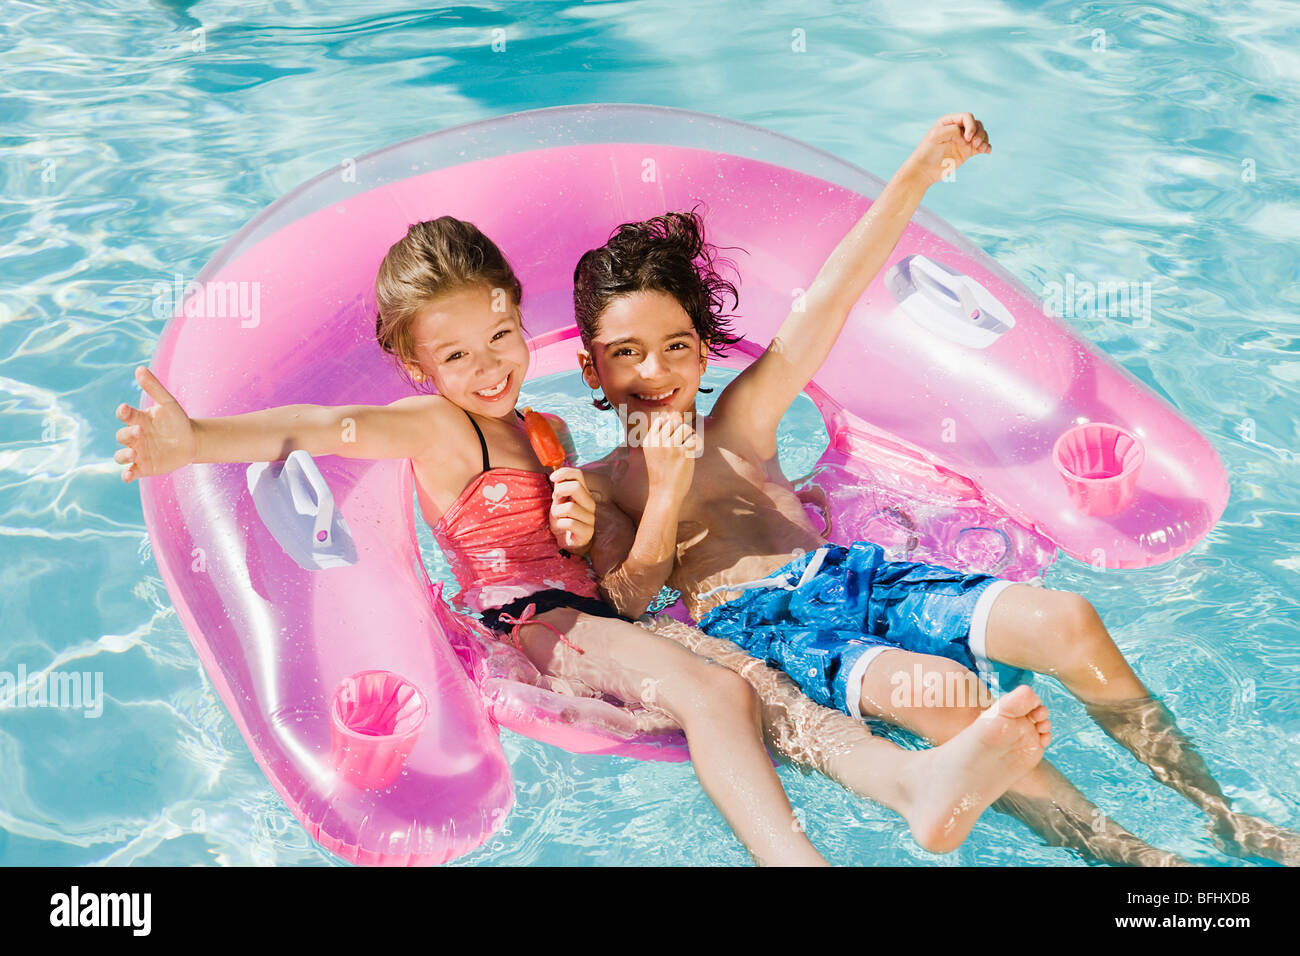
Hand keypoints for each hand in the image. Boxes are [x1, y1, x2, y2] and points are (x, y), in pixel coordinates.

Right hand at [114, 366, 197, 481]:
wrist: (192, 442)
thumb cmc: (177, 421)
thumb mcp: (168, 403)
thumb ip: (154, 387)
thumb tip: (139, 368)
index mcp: (138, 420)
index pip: (124, 416)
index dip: (123, 413)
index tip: (125, 409)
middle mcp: (134, 437)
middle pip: (121, 436)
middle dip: (128, 434)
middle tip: (140, 431)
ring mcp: (137, 453)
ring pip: (120, 456)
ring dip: (123, 456)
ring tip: (134, 454)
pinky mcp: (143, 467)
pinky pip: (129, 473)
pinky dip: (126, 475)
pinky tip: (129, 475)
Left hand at [549, 466, 595, 553]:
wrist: (568, 542)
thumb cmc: (563, 519)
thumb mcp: (558, 502)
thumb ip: (559, 490)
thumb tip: (557, 479)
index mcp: (583, 493)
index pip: (578, 475)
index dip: (564, 472)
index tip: (552, 478)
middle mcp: (590, 503)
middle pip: (576, 487)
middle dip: (560, 491)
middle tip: (555, 500)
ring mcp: (590, 518)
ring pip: (570, 507)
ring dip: (557, 512)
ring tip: (558, 517)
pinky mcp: (587, 532)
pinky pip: (569, 523)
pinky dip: (560, 525)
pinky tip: (562, 527)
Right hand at [640, 410, 700, 505]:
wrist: (664, 493)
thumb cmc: (661, 473)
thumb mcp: (655, 452)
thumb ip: (663, 433)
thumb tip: (675, 413)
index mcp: (648, 440)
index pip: (661, 420)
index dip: (670, 426)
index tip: (672, 439)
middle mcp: (658, 441)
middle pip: (674, 422)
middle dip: (681, 430)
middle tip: (682, 443)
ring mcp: (671, 446)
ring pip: (685, 428)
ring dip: (689, 435)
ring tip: (687, 446)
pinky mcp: (684, 453)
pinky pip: (694, 438)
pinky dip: (696, 444)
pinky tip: (692, 452)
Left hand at [904, 113, 990, 185]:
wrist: (924, 170)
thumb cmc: (927, 151)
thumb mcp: (936, 136)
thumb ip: (952, 130)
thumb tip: (966, 137)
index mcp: (949, 121)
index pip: (967, 117)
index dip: (971, 126)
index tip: (967, 138)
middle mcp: (958, 129)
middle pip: (977, 124)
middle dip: (979, 132)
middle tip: (973, 144)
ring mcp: (963, 140)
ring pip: (981, 134)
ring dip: (984, 139)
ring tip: (979, 148)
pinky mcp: (967, 152)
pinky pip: (981, 146)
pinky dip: (986, 147)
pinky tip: (986, 151)